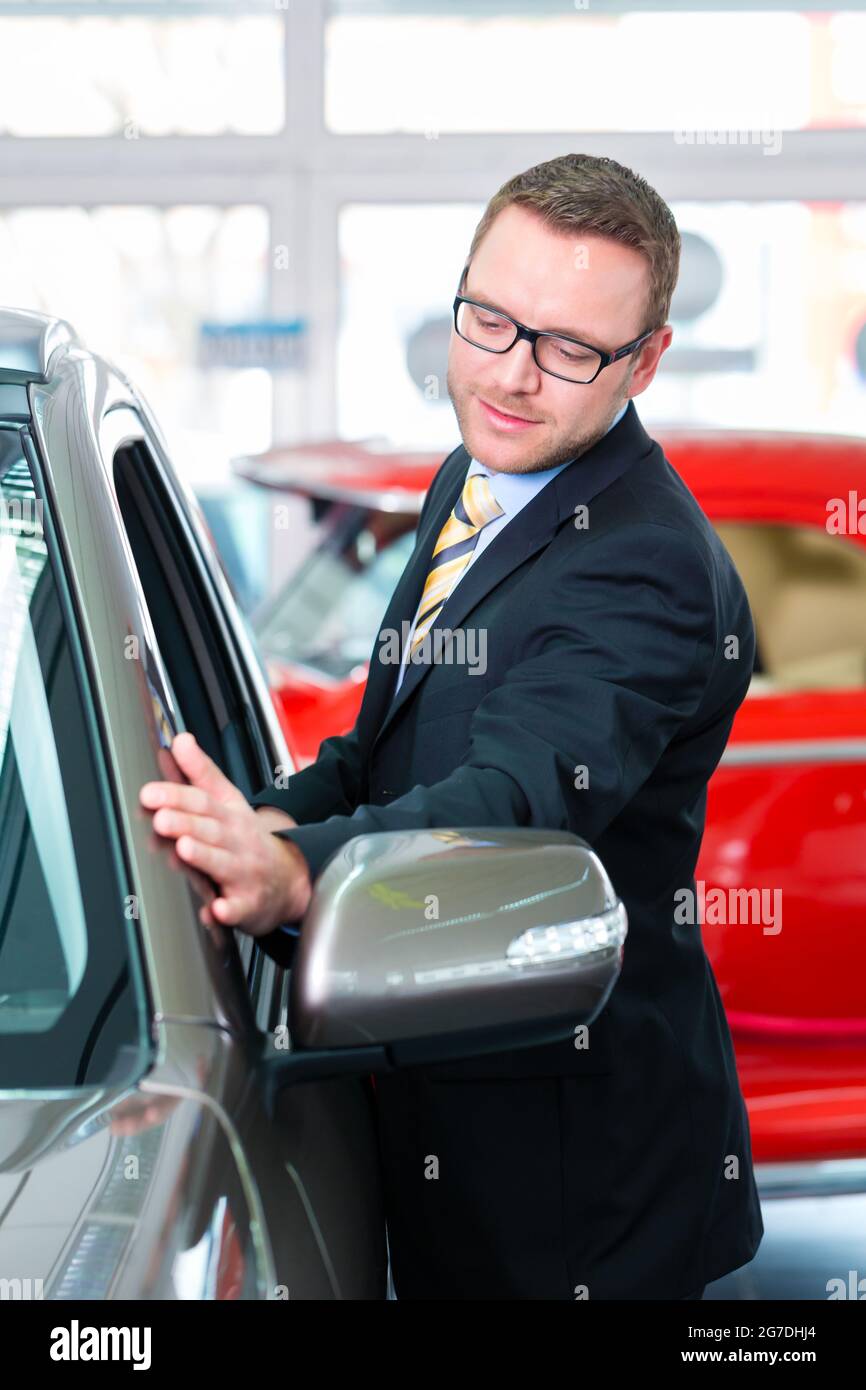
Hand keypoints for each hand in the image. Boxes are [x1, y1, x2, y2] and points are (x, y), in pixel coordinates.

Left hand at [138, 731, 311, 935]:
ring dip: (204, 857)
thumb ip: (200, 773)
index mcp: (229, 815)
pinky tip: (215, 909)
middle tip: (161, 819)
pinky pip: (238, 909)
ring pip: (223, 864)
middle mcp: (237, 841)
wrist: (289, 879)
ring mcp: (244, 873)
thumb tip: (179, 740)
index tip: (150, 793)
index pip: (202, 801)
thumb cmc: (247, 840)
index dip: (176, 796)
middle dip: (186, 823)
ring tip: (185, 849)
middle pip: (210, 829)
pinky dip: (227, 910)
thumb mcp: (228, 802)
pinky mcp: (248, 904)